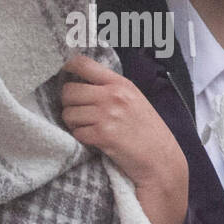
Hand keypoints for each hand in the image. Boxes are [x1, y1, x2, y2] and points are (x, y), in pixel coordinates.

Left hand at [59, 53, 188, 223]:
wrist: (161, 160)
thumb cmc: (148, 131)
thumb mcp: (134, 100)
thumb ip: (111, 88)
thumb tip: (82, 82)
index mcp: (120, 83)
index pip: (83, 64)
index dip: (66, 67)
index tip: (63, 75)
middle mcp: (113, 95)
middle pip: (69, 91)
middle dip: (69, 104)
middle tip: (79, 113)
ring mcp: (107, 115)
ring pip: (69, 113)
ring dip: (73, 123)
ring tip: (88, 128)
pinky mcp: (103, 135)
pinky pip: (76, 133)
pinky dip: (81, 138)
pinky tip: (93, 140)